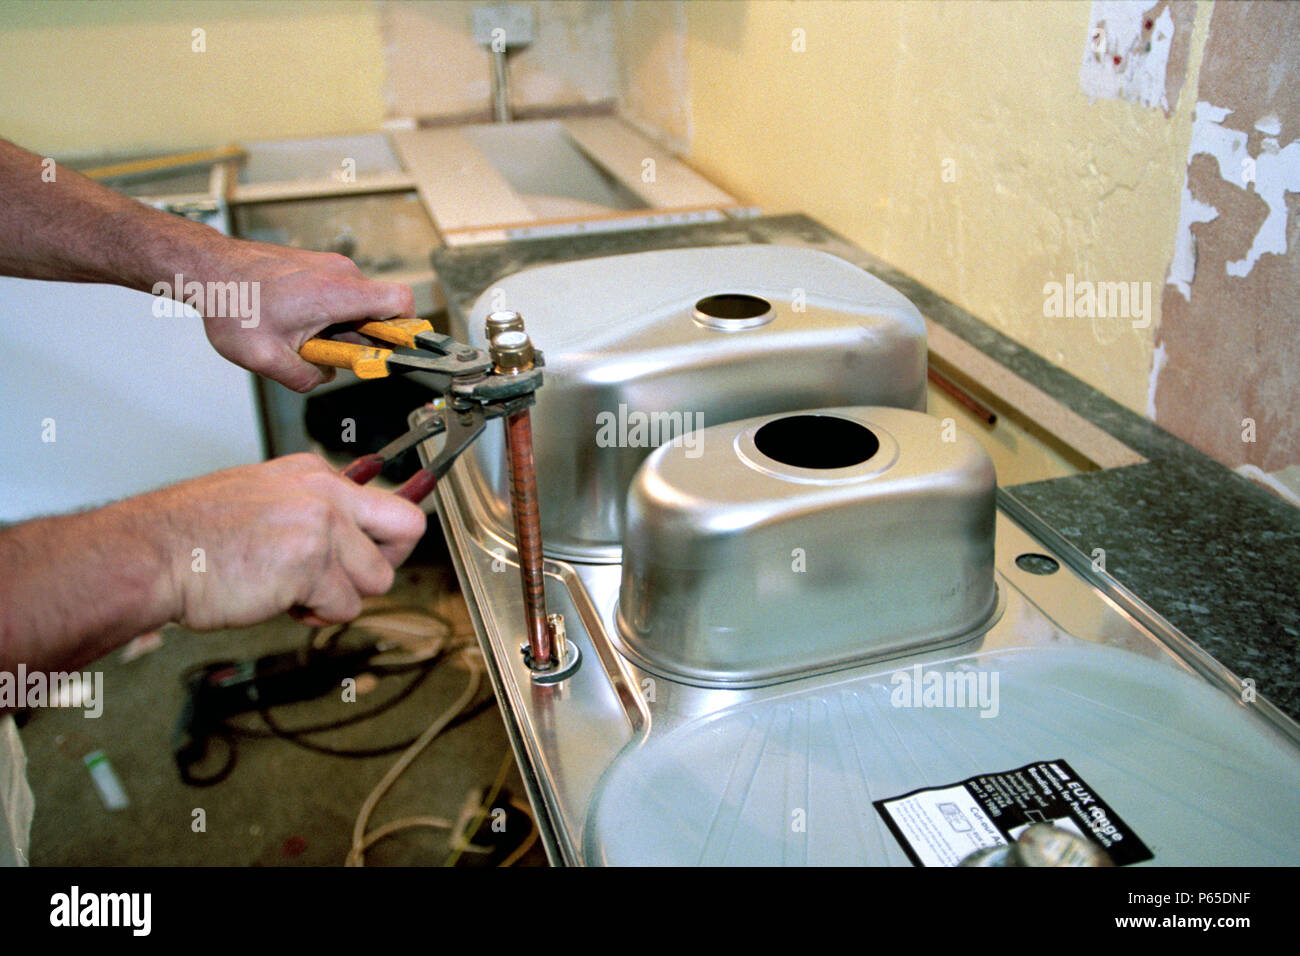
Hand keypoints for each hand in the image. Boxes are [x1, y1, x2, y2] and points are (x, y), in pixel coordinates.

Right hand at [147, 454, 426, 628]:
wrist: (151, 554)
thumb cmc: (194, 537)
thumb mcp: (263, 501)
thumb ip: (313, 513)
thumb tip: (357, 538)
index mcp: (313, 473)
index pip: (389, 500)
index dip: (384, 540)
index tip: (374, 557)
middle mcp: (325, 492)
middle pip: (408, 530)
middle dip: (386, 564)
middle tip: (349, 581)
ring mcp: (321, 525)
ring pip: (377, 579)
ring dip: (340, 597)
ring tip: (293, 590)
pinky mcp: (311, 563)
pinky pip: (345, 606)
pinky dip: (316, 615)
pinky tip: (278, 599)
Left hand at [199, 240, 414, 392]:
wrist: (206, 267)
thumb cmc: (232, 302)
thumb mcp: (265, 358)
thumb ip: (303, 378)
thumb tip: (322, 377)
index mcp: (337, 293)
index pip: (401, 301)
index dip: (406, 330)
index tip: (392, 350)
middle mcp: (340, 274)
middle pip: (378, 310)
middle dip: (361, 337)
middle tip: (329, 352)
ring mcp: (328, 266)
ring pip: (356, 303)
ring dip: (339, 326)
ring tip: (303, 336)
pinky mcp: (317, 265)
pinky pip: (338, 294)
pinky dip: (326, 313)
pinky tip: (295, 322)